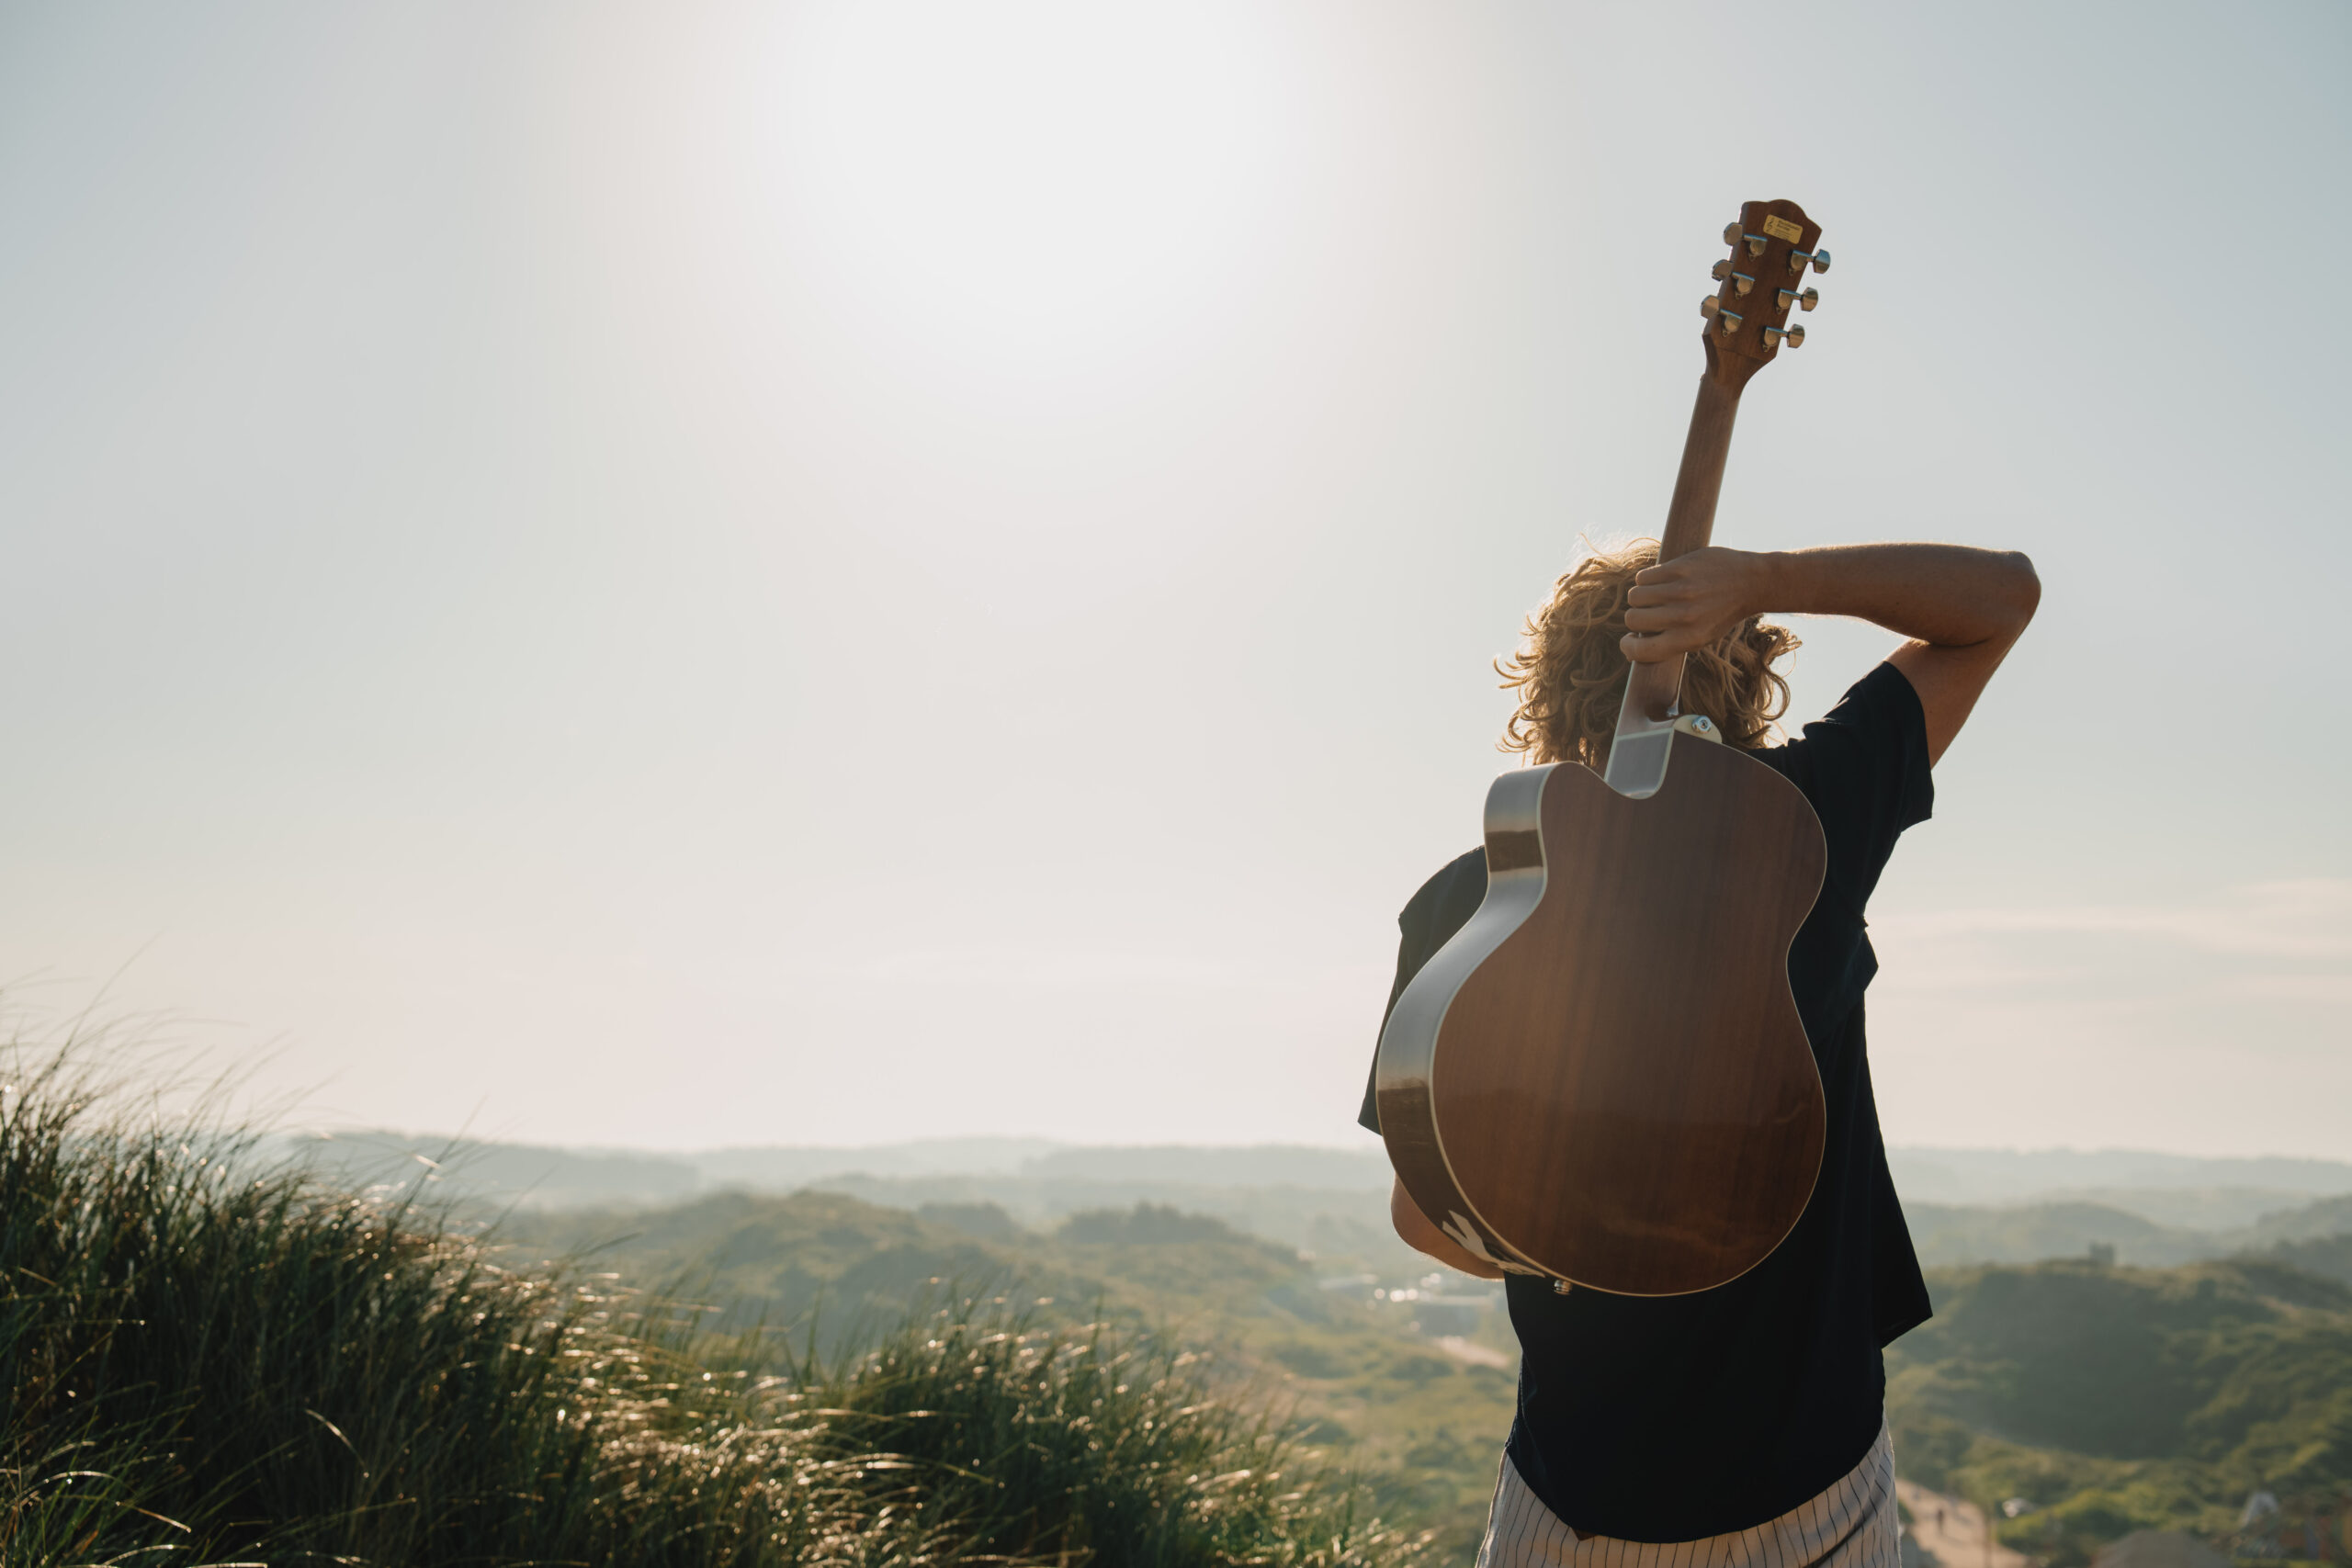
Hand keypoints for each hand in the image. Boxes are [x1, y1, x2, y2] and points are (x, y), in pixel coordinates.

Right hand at [1619, 546, 1770, 663]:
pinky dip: (1646, 579)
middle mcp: (1684, 617)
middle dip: (1635, 617)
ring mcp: (1682, 590)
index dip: (1628, 647)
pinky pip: (1644, 577)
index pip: (1641, 651)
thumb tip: (1635, 645)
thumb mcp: (1702, 636)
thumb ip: (1670, 642)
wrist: (1752, 582)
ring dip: (1639, 597)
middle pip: (1632, 619)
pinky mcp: (1681, 567)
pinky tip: (1660, 580)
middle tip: (1648, 613)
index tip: (1630, 640)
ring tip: (1654, 595)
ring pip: (1635, 596)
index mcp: (1689, 639)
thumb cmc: (1722, 613)